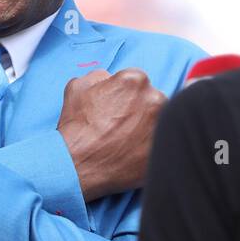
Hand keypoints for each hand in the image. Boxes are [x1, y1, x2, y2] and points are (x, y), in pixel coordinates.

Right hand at [57, 68, 166, 201]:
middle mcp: (153, 99)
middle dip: (141, 111)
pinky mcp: (163, 150)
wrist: (77, 164)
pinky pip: (162, 145)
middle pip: (153, 100)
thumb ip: (99, 76)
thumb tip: (109, 79)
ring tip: (128, 141)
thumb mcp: (78, 87)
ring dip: (148, 128)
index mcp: (134, 80)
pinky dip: (150, 148)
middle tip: (123, 126)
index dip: (126, 96)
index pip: (138, 82)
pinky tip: (134, 153)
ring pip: (160, 122)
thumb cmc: (76, 127)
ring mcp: (161, 126)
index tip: (118, 109)